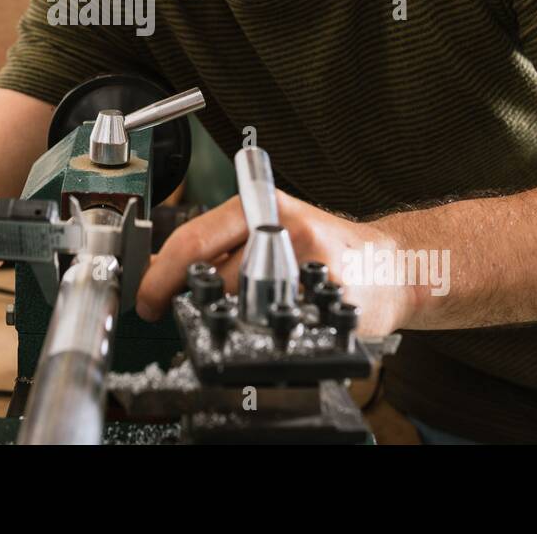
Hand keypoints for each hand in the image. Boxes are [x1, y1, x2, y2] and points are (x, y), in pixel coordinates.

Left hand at [135, 190, 417, 335]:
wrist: (390, 265)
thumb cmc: (323, 248)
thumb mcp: (267, 226)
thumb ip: (219, 244)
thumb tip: (161, 272)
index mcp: (259, 204)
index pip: (193, 240)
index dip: (159, 278)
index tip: (146, 300)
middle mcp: (282, 228)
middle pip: (214, 279)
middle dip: (199, 305)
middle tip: (193, 315)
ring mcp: (308, 263)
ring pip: (242, 307)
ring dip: (237, 320)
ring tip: (258, 309)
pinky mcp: (329, 298)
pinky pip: (277, 326)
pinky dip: (269, 333)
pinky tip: (284, 322)